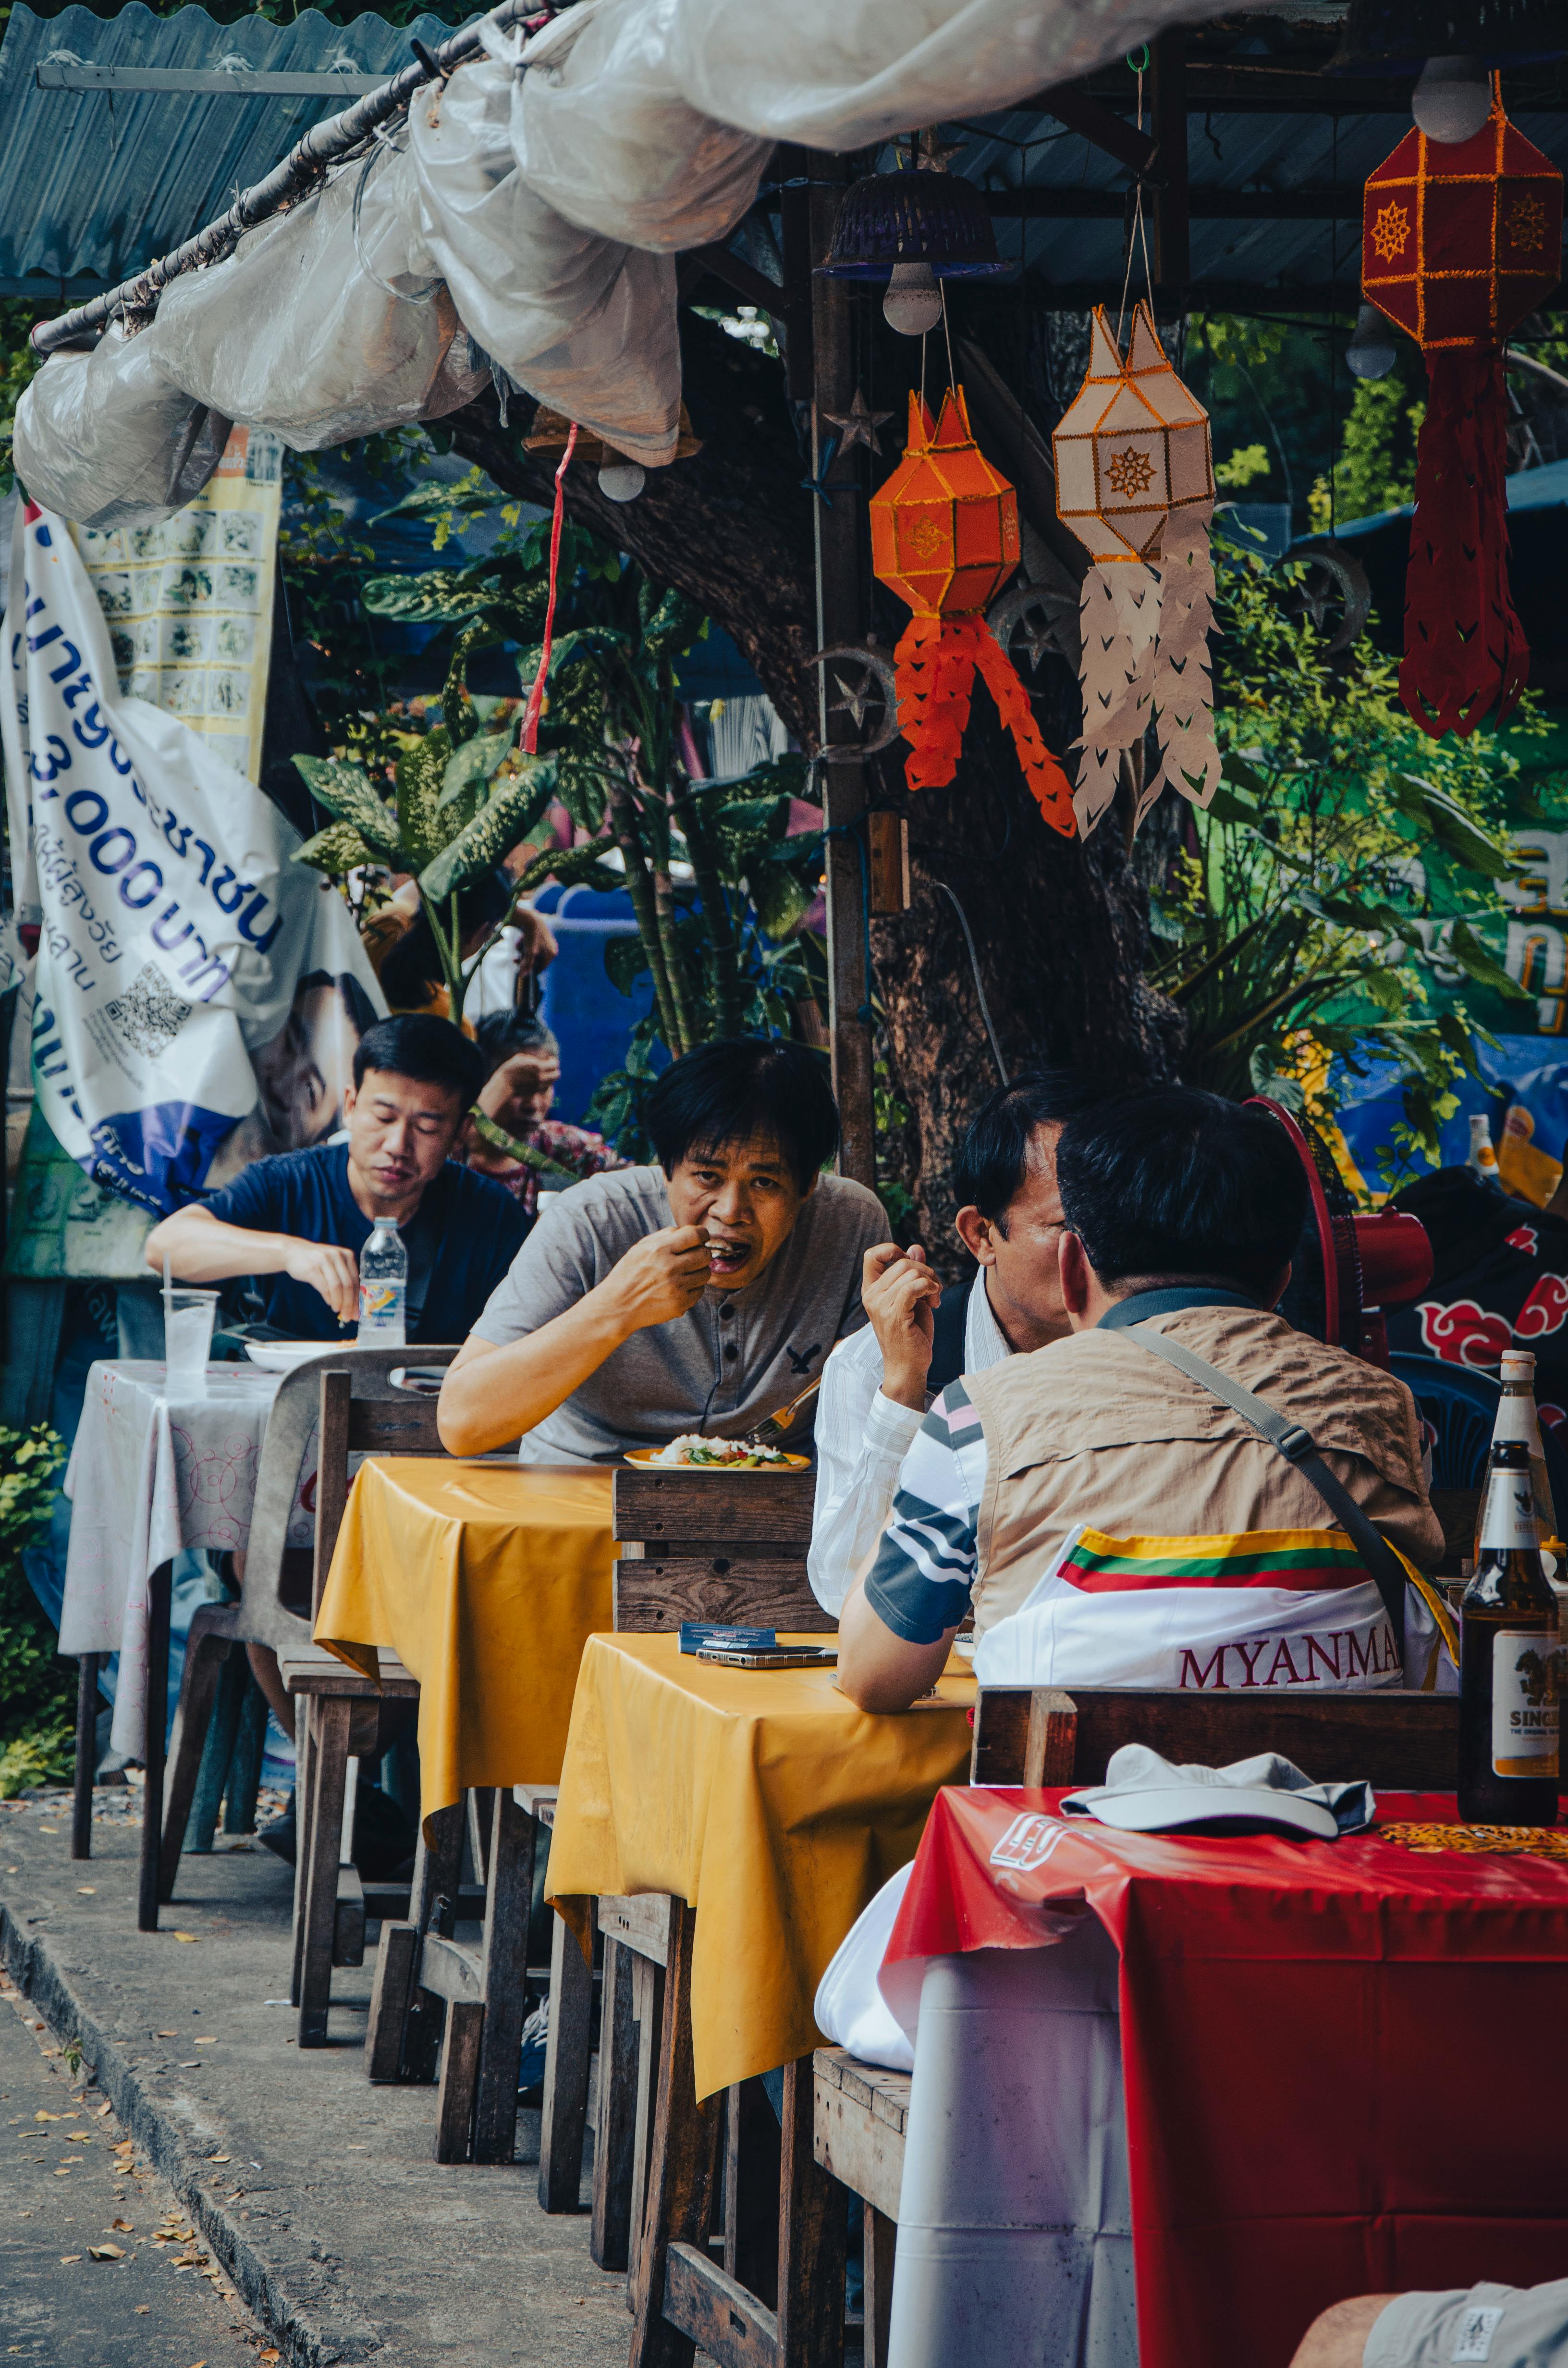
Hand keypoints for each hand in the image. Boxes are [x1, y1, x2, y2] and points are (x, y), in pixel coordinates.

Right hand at [283, 1240, 359, 1327]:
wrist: (292, 1252)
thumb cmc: (316, 1262)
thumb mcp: (334, 1264)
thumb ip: (344, 1278)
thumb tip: (353, 1304)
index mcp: (347, 1255)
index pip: (356, 1281)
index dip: (357, 1299)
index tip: (357, 1313)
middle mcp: (337, 1255)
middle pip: (348, 1285)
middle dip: (349, 1304)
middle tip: (348, 1317)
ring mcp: (325, 1260)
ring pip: (337, 1286)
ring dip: (339, 1302)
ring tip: (338, 1311)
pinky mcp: (312, 1268)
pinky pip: (324, 1286)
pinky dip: (329, 1298)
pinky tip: (330, 1303)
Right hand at [478, 1049, 561, 1133]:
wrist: (504, 1084)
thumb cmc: (510, 1068)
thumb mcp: (521, 1058)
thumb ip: (533, 1059)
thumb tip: (541, 1060)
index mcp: (538, 1067)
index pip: (555, 1064)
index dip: (553, 1061)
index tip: (549, 1059)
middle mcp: (541, 1077)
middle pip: (557, 1075)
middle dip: (554, 1070)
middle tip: (549, 1067)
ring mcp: (539, 1086)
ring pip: (552, 1082)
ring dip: (550, 1077)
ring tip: (544, 1073)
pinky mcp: (536, 1091)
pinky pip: (546, 1087)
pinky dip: (546, 1084)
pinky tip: (539, 1080)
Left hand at [513, 903, 558, 976]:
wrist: (531, 918)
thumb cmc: (532, 936)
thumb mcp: (529, 952)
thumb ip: (527, 965)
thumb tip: (522, 976)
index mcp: (552, 954)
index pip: (542, 967)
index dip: (531, 969)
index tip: (522, 969)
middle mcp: (552, 948)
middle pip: (536, 959)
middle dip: (525, 959)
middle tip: (515, 959)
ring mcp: (548, 941)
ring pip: (533, 951)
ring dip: (524, 951)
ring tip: (517, 947)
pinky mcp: (542, 935)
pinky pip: (533, 944)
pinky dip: (526, 944)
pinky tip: (519, 941)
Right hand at [601, 1225, 712, 1332]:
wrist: (617, 1306)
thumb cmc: (629, 1274)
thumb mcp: (640, 1248)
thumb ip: (665, 1236)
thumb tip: (690, 1231)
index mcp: (659, 1249)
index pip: (695, 1234)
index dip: (702, 1234)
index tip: (701, 1237)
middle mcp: (669, 1268)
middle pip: (705, 1254)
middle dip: (701, 1253)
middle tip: (692, 1257)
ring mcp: (676, 1288)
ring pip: (705, 1273)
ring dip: (698, 1271)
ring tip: (684, 1273)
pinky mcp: (680, 1304)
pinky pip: (700, 1291)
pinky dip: (693, 1288)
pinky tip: (680, 1288)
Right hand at [862, 1242, 941, 1410]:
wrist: (908, 1368)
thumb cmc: (912, 1334)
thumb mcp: (913, 1299)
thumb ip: (912, 1274)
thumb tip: (915, 1248)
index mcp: (871, 1290)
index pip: (871, 1255)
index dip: (892, 1250)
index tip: (911, 1265)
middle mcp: (871, 1296)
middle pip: (902, 1262)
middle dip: (926, 1271)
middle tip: (934, 1289)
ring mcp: (880, 1306)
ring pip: (911, 1273)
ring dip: (931, 1282)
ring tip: (934, 1298)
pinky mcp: (894, 1316)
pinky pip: (914, 1287)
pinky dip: (929, 1288)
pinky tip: (934, 1301)